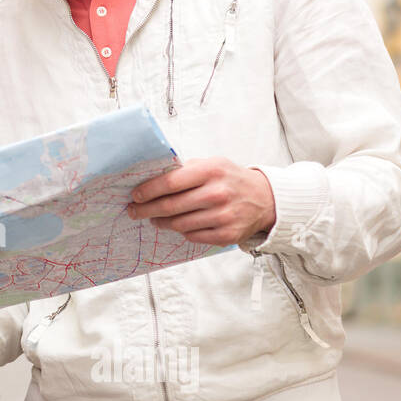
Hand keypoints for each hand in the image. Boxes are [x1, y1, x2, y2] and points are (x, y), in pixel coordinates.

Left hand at [127, 158, 276, 246]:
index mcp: (211, 171)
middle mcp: (217, 194)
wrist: (265, 199)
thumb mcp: (212, 164)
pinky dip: (182, 231)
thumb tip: (151, 178)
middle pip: (170, 206)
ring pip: (179, 224)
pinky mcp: (226, 235)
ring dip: (161, 222)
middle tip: (135, 210)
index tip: (135, 195)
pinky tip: (178, 225)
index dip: (148, 191)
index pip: (170, 183)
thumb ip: (185, 170)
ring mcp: (223, 216)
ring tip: (155, 218)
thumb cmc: (231, 179)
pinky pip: (192, 236)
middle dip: (146, 209)